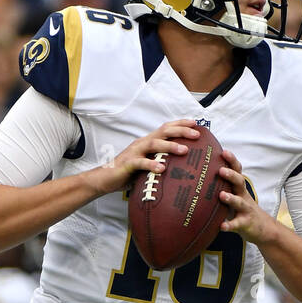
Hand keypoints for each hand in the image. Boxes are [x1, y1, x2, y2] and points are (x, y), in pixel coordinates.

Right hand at [88, 120, 202, 197]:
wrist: (105, 179)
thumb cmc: (128, 173)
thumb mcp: (147, 165)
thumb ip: (160, 161)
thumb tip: (181, 167)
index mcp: (147, 142)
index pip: (166, 128)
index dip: (180, 124)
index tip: (196, 124)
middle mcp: (142, 143)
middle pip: (163, 131)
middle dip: (181, 131)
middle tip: (196, 135)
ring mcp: (135, 152)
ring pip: (154, 144)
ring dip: (170, 146)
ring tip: (184, 150)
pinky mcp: (128, 163)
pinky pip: (140, 163)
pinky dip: (151, 164)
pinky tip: (162, 169)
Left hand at [218, 148, 270, 244]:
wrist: (263, 228)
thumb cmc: (242, 209)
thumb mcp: (235, 195)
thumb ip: (222, 186)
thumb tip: (199, 177)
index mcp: (239, 188)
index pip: (237, 171)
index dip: (231, 161)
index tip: (223, 151)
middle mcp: (243, 196)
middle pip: (239, 182)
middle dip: (231, 175)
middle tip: (220, 170)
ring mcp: (245, 209)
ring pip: (239, 202)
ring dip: (231, 198)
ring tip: (221, 195)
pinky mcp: (245, 223)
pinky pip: (237, 224)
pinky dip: (230, 225)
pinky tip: (222, 226)